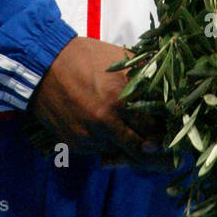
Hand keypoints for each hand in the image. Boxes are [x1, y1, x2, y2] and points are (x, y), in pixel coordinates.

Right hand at [27, 36, 161, 163]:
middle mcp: (106, 124)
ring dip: (131, 151)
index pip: (154, 130)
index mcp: (120, 100)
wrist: (43, 64)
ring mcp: (89, 137)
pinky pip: (101, 152)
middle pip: (141, 151)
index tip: (173, 135)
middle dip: (156, 155)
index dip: (167, 134)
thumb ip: (146, 77)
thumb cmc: (86, 57)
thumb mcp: (120, 60)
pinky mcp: (75, 144)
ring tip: (142, 145)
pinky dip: (109, 146)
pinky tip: (113, 135)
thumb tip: (171, 93)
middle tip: (168, 159)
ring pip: (121, 155)